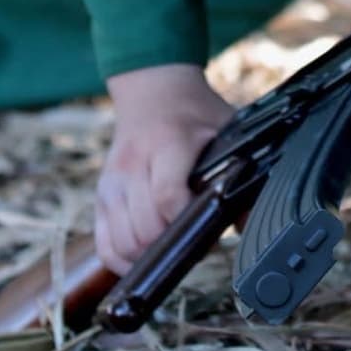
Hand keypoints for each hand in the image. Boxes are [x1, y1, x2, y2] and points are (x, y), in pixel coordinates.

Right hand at [96, 64, 232, 274]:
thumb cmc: (194, 114)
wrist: (154, 91)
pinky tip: (144, 256)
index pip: (167, 195)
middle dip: (172, 244)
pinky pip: (104, 244)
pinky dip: (123, 259)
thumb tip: (250, 222)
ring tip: (171, 247)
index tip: (206, 228)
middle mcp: (133, 163)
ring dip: (149, 256)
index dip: (185, 222)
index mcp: (168, 142)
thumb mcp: (225, 130)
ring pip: (123, 242)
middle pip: (145, 227)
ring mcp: (112, 181)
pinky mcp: (101, 194)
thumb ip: (241, 172)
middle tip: (194, 240)